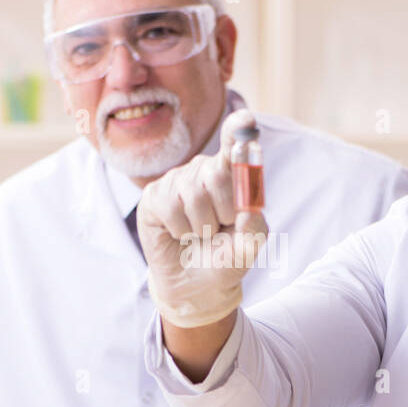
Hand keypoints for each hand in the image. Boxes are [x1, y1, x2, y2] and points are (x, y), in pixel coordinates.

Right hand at [137, 109, 268, 327]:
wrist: (196, 285)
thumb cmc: (225, 259)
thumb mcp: (247, 248)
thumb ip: (254, 230)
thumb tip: (248, 212)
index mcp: (230, 175)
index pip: (234, 144)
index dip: (238, 130)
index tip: (247, 121)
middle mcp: (202, 171)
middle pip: (216, 173)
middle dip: (223, 210)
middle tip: (220, 226)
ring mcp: (176, 180)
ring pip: (192, 195)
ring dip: (201, 226)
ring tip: (199, 234)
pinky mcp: (154, 195)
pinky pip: (170, 206)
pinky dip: (180, 229)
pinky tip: (179, 234)